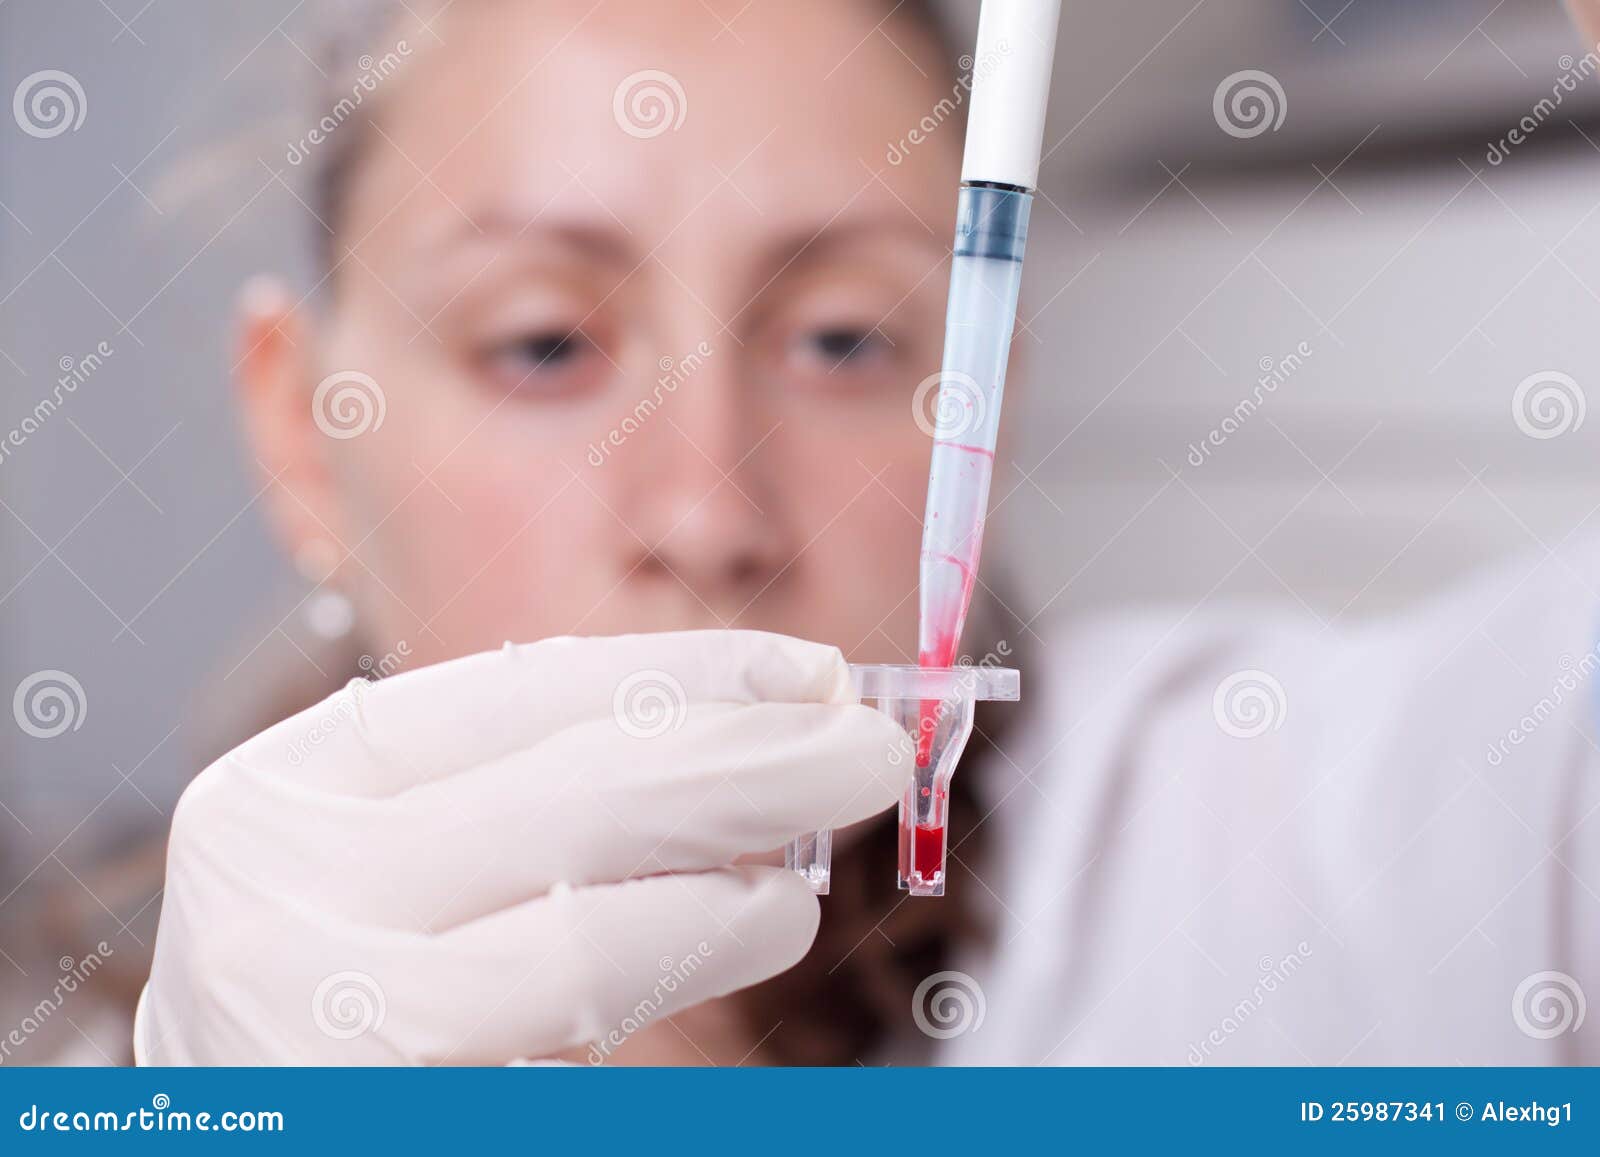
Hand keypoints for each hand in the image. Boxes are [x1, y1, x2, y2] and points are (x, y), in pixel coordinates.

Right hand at [135, 631, 907, 1063]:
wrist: (229, 1140)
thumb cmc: (319, 986)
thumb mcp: (373, 860)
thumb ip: (513, 799)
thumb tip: (736, 738)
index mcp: (278, 795)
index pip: (517, 694)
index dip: (690, 672)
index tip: (807, 671)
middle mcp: (276, 901)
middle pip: (576, 799)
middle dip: (754, 762)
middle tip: (868, 749)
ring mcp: (322, 1028)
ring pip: (586, 947)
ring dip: (733, 900)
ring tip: (802, 889)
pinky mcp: (378, 1103)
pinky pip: (570, 1045)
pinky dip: (675, 982)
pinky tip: (741, 942)